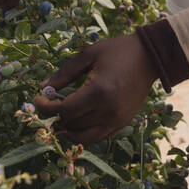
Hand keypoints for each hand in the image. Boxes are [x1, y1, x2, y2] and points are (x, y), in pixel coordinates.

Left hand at [32, 33, 158, 144]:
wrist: (151, 57)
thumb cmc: (118, 51)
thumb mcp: (88, 55)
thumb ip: (64, 73)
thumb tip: (44, 88)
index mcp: (99, 91)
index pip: (64, 111)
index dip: (45, 108)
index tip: (37, 99)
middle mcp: (108, 110)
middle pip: (71, 125)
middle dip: (54, 118)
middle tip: (46, 106)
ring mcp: (117, 119)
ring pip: (83, 137)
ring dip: (67, 130)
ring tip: (58, 119)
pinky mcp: (123, 123)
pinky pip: (98, 136)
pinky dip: (83, 133)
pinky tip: (75, 122)